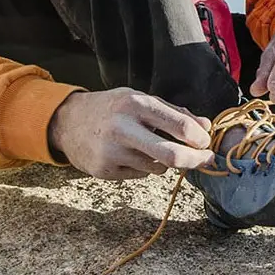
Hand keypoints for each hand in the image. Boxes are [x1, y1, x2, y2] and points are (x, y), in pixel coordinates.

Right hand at [47, 87, 215, 180]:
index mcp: (136, 104)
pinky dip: (143, 167)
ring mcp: (112, 152)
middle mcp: (123, 128)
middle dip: (195, 160)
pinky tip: (128, 154)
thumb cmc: (113, 108)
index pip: (179, 125)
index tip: (207, 143)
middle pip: (172, 155)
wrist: (68, 122)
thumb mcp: (141, 100)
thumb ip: (175, 112)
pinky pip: (140, 175)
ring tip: (148, 147)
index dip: (200, 138)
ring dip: (164, 162)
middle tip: (205, 160)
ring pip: (158, 167)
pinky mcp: (104, 171)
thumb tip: (205, 127)